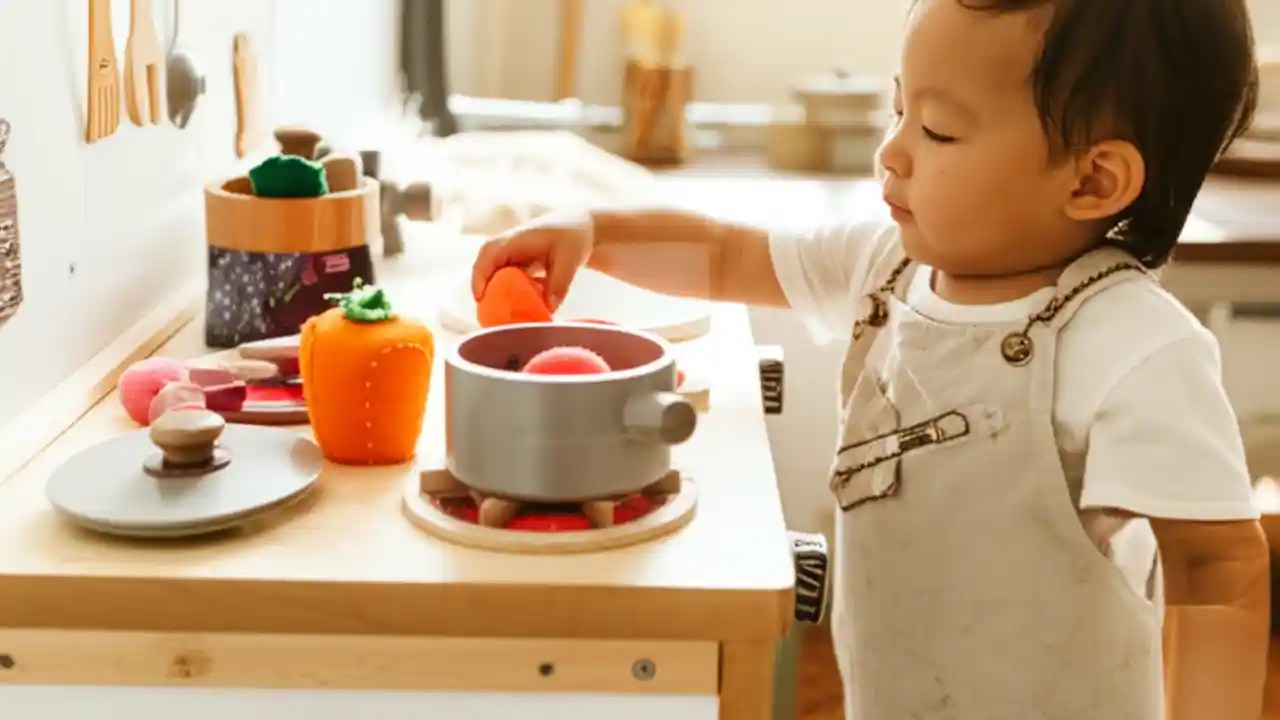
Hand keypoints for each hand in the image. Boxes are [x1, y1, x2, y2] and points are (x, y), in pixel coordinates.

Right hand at [470, 209, 593, 310]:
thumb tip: (549, 308)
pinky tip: (516, 307)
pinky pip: (503, 276)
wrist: (579, 226)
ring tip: (497, 314)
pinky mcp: (516, 261)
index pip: (489, 255)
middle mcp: (508, 244)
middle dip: (481, 288)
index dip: (480, 276)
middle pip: (484, 265)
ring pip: (492, 272)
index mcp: (516, 240)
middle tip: (487, 313)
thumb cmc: (573, 238)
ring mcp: (510, 252)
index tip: (480, 298)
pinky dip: (505, 291)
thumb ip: (559, 283)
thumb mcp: (570, 260)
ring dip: (492, 290)